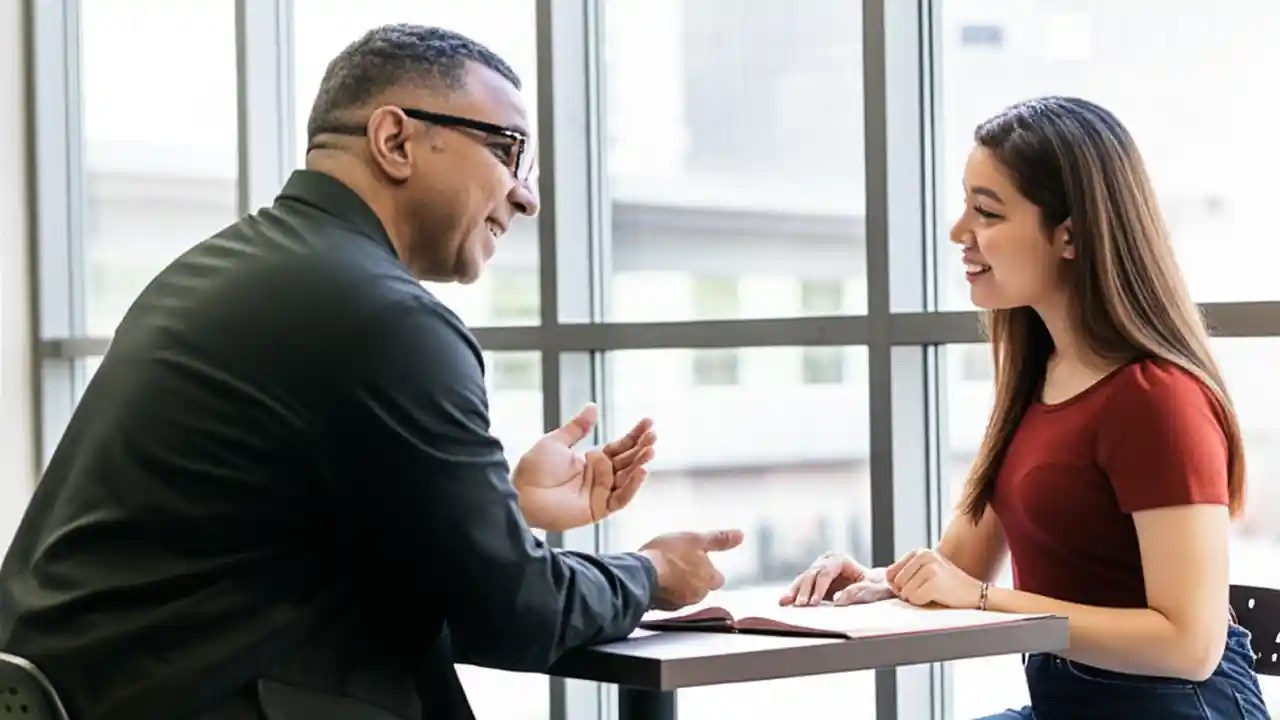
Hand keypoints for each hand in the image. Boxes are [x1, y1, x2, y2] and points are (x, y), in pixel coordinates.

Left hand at [512, 404, 655, 531]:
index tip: (649, 422)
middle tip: (654, 436)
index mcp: (591, 460)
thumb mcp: (556, 441)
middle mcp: (599, 476)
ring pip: (627, 478)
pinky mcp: (598, 508)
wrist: (521, 494)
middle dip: (642, 448)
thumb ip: (578, 427)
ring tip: (650, 451)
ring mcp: (600, 492)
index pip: (620, 445)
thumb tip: (593, 406)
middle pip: (627, 460)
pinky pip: (621, 498)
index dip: (634, 435)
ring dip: (640, 465)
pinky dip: (632, 486)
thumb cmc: (534, 469)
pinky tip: (641, 471)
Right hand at [639, 529, 744, 610]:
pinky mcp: (663, 608)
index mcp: (708, 578)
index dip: (709, 569)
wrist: (641, 573)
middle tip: (680, 563)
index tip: (699, 561)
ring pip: (686, 595)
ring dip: (679, 586)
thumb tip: (739, 536)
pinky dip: (666, 592)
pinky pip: (669, 600)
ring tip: (666, 570)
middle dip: (694, 579)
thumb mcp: (695, 539)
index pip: (718, 579)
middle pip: (702, 588)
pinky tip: (657, 581)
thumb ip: (718, 540)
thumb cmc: (668, 555)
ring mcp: (680, 603)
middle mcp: (698, 594)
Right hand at [780, 551, 893, 605]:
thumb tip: (839, 600)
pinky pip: (802, 587)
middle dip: (804, 591)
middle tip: (799, 605)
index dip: (819, 588)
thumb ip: (859, 592)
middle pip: (811, 575)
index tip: (814, 602)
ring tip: (784, 602)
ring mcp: (818, 569)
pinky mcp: (814, 581)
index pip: (825, 572)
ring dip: (794, 592)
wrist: (875, 586)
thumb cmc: (877, 586)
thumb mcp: (873, 589)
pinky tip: (784, 602)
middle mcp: (826, 561)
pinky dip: (794, 595)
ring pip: (803, 580)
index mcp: (840, 559)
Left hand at [885, 549, 983, 608]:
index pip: (890, 573)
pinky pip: (914, 600)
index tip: (915, 587)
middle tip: (928, 590)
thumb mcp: (926, 571)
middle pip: (896, 584)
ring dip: (917, 598)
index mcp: (919, 552)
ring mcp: (929, 568)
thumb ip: (907, 572)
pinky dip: (924, 603)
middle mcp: (923, 555)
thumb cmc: (949, 585)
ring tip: (935, 592)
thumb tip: (886, 578)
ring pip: (905, 593)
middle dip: (908, 592)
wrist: (976, 593)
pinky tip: (938, 597)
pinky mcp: (933, 582)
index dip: (898, 586)